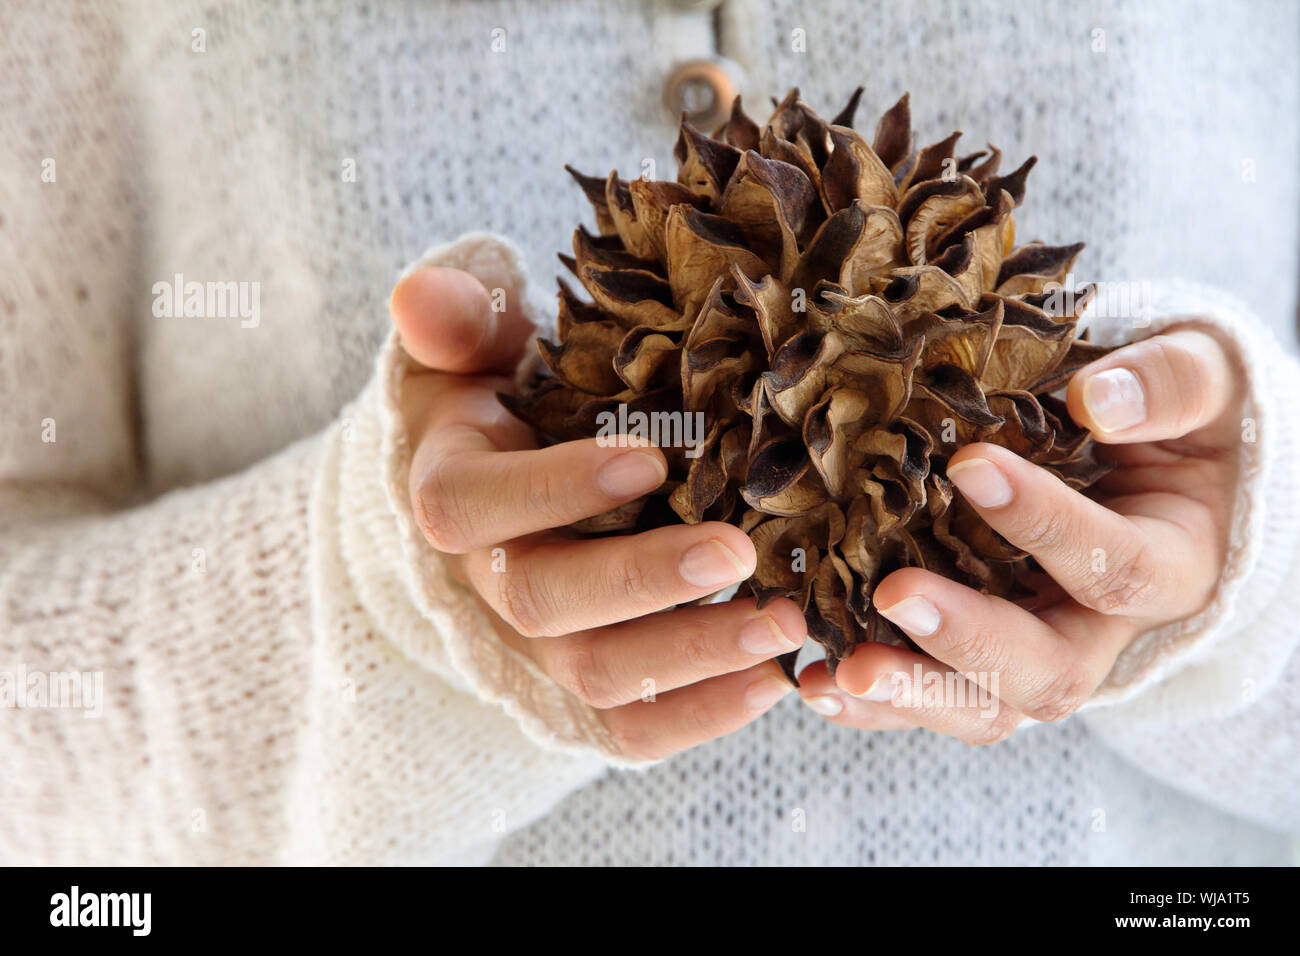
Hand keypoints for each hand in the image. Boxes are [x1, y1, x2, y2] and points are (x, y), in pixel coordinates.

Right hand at [390, 265, 803, 759]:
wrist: (514, 482)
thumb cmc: (507, 398)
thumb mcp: (476, 349)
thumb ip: (459, 323)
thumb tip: (420, 298)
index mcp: (452, 494)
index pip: (472, 507)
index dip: (553, 489)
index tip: (647, 459)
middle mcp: (486, 583)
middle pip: (544, 603)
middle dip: (642, 581)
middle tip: (738, 550)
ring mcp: (536, 645)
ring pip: (596, 676)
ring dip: (691, 656)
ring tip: (783, 622)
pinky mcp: (588, 683)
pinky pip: (631, 728)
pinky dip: (699, 717)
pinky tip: (773, 682)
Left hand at [797, 326, 1245, 743]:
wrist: (1141, 459)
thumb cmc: (1167, 417)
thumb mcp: (1199, 383)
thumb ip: (1168, 385)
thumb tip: (1097, 400)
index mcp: (1170, 565)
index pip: (1117, 566)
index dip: (1049, 526)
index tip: (971, 467)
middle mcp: (1103, 632)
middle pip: (1051, 672)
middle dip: (970, 640)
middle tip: (896, 596)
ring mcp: (1036, 653)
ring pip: (985, 708)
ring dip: (910, 693)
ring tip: (839, 672)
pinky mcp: (976, 660)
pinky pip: (933, 699)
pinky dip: (874, 702)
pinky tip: (815, 683)